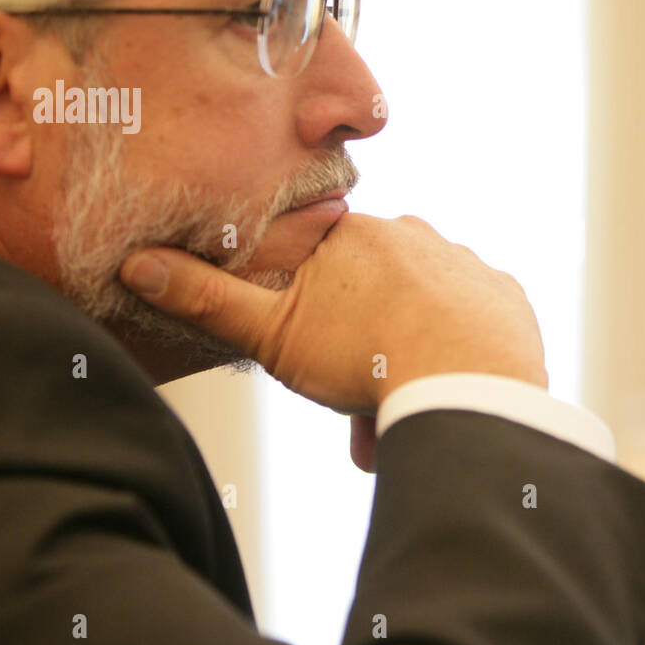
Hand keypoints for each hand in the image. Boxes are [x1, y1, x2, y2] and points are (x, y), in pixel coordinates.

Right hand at [118, 213, 547, 468]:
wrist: (466, 384)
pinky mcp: (506, 298)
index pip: (326, 266)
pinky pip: (474, 322)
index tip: (324, 358)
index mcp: (358, 234)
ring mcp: (468, 264)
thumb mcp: (272, 333)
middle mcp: (417, 235)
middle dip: (363, 344)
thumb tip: (137, 264)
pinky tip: (448, 387)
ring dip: (410, 353)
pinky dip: (459, 352)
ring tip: (401, 410)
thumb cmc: (365, 358)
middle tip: (358, 402)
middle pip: (376, 291)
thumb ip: (208, 299)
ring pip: (425, 310)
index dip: (317, 317)